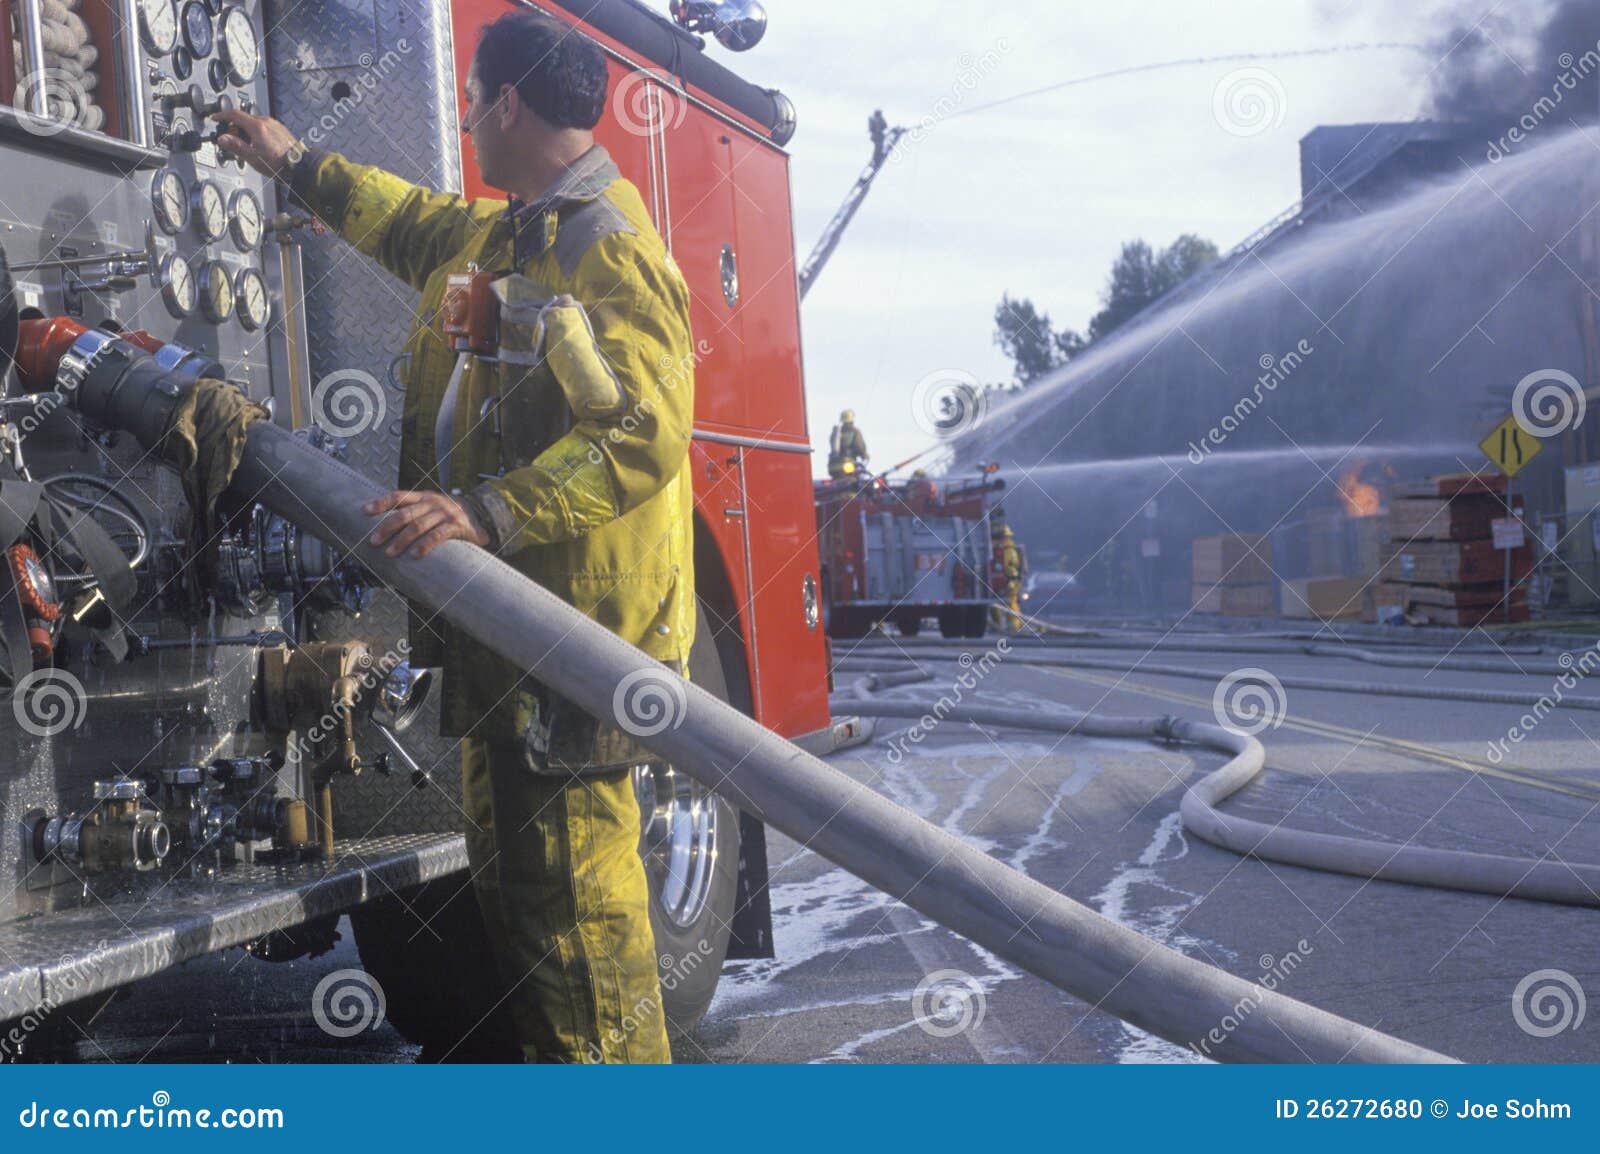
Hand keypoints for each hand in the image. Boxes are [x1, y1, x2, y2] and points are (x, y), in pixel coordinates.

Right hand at [211, 108, 302, 179]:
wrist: (299, 167)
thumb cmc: (278, 163)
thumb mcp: (252, 157)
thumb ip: (235, 146)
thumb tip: (222, 139)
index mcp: (257, 126)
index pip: (234, 114)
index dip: (222, 115)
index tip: (216, 118)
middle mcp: (266, 122)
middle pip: (244, 119)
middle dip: (235, 129)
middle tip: (233, 142)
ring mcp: (275, 125)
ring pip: (254, 124)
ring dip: (246, 132)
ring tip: (248, 148)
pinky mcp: (280, 130)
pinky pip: (264, 128)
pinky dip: (256, 133)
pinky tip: (259, 147)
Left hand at [363, 491, 489, 558]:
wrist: (481, 516)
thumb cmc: (448, 516)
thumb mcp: (431, 508)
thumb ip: (413, 512)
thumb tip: (384, 526)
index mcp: (424, 497)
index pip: (399, 496)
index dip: (381, 502)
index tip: (365, 511)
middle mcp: (433, 502)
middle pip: (405, 514)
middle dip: (387, 528)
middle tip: (374, 542)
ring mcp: (445, 514)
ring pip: (418, 526)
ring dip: (401, 540)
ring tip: (390, 553)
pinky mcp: (456, 526)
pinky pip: (437, 535)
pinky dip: (424, 545)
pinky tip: (415, 555)